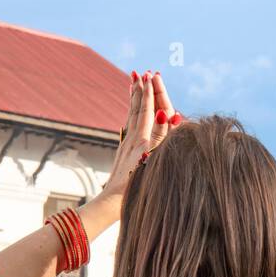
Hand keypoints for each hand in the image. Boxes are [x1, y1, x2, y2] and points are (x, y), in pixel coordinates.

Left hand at [102, 70, 181, 198]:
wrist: (111, 203)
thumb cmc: (134, 186)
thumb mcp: (150, 159)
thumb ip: (158, 136)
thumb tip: (164, 113)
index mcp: (140, 140)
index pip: (145, 110)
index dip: (148, 93)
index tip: (150, 75)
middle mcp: (131, 140)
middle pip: (135, 110)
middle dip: (139, 91)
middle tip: (139, 73)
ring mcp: (125, 147)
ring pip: (130, 117)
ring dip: (133, 101)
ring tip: (133, 86)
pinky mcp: (122, 155)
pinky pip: (127, 128)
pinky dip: (130, 116)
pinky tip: (130, 117)